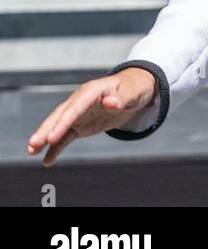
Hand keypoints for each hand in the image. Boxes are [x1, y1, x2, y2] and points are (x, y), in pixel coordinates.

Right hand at [26, 67, 157, 165]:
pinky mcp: (80, 124)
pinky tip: (47, 161)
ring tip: (31, 151)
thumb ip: (121, 98)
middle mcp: (81, 101)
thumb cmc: (134, 88)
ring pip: (59, 126)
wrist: (135, 89)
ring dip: (45, 138)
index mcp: (92, 91)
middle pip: (61, 116)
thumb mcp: (132, 91)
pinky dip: (56, 148)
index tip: (51, 136)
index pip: (75, 107)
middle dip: (47, 130)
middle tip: (33, 145)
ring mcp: (79, 113)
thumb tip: (111, 102)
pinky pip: (66, 137)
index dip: (64, 121)